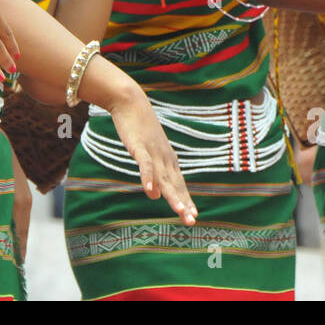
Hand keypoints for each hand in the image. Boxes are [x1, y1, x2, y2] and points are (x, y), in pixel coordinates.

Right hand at [105, 82, 197, 224]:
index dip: (185, 200)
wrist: (131, 102)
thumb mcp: (147, 154)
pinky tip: (149, 192)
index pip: (179, 184)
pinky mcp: (140, 146)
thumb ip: (153, 175)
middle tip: (191, 221)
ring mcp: (153, 152)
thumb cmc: (139, 128)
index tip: (193, 217)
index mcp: (167, 160)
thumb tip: (155, 196)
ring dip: (172, 196)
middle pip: (175, 184)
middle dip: (183, 204)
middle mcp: (164, 158)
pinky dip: (148, 179)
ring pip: (164, 178)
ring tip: (180, 212)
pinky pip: (145, 165)